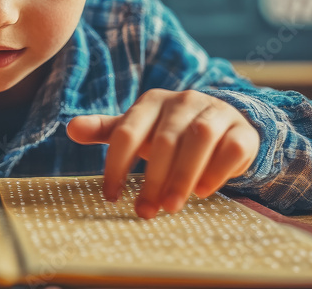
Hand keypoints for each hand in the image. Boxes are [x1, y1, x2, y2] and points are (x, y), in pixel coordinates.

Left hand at [66, 89, 258, 218]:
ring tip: (172, 206)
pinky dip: (217, 170)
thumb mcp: (138, 129)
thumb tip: (70, 128)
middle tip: (145, 211)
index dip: (116, 166)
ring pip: (198, 140)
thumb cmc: (170, 132)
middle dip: (152, 179)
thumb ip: (107, 130)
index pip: (127, 132)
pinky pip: (231, 147)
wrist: (224, 123)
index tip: (111, 196)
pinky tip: (204, 191)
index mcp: (152, 101)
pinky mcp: (241, 129)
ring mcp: (215, 112)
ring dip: (183, 176)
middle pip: (163, 141)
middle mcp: (183, 101)